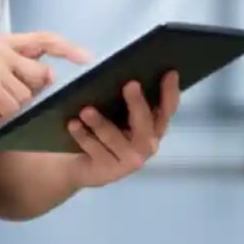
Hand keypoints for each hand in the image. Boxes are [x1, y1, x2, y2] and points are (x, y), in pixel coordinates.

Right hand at [0, 32, 91, 142]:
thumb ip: (21, 77)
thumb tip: (49, 77)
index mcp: (2, 44)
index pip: (43, 40)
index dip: (67, 48)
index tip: (87, 58)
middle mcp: (0, 49)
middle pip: (40, 76)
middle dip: (26, 96)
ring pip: (27, 96)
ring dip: (10, 109)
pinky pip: (13, 107)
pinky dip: (0, 116)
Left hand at [66, 70, 179, 188]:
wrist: (84, 166)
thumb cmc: (106, 132)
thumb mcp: (119, 115)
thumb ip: (127, 99)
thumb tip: (124, 72)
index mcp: (153, 128)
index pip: (167, 109)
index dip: (170, 92)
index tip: (170, 72)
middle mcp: (146, 145)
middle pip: (145, 124)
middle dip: (137, 104)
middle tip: (130, 84)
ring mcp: (128, 160)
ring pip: (115, 139)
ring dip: (100, 123)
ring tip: (86, 110)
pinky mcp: (108, 171)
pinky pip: (95, 150)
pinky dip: (83, 136)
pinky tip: (73, 124)